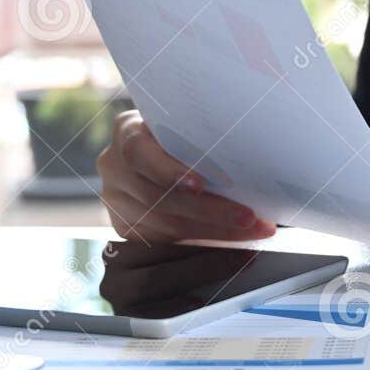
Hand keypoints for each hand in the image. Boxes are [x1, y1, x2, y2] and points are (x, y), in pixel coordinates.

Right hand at [97, 110, 275, 242]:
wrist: (169, 153)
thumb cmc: (190, 137)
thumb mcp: (190, 126)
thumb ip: (204, 137)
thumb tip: (255, 155)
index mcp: (127, 131)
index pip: (139, 152)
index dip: (168, 171)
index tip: (199, 184)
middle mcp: (114, 166)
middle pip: (158, 197)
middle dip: (209, 210)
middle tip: (249, 216)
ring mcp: (116, 200)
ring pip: (166, 225)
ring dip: (216, 230)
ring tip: (254, 229)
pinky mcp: (126, 229)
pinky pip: (167, 242)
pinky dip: (205, 241)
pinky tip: (234, 239)